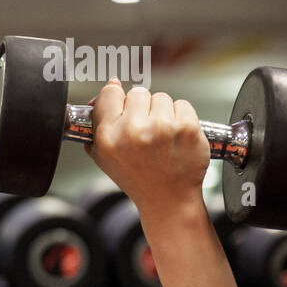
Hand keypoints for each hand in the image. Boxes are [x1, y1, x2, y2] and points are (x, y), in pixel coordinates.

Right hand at [85, 80, 208, 217]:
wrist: (168, 198)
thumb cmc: (136, 178)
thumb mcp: (104, 157)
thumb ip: (99, 124)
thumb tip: (109, 88)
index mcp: (109, 137)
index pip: (109, 93)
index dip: (116, 96)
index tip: (121, 101)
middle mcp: (134, 130)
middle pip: (138, 92)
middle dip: (141, 106)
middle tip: (144, 127)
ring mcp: (162, 127)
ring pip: (161, 97)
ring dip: (162, 111)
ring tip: (161, 134)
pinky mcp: (187, 127)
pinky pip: (182, 105)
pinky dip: (181, 116)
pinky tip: (175, 135)